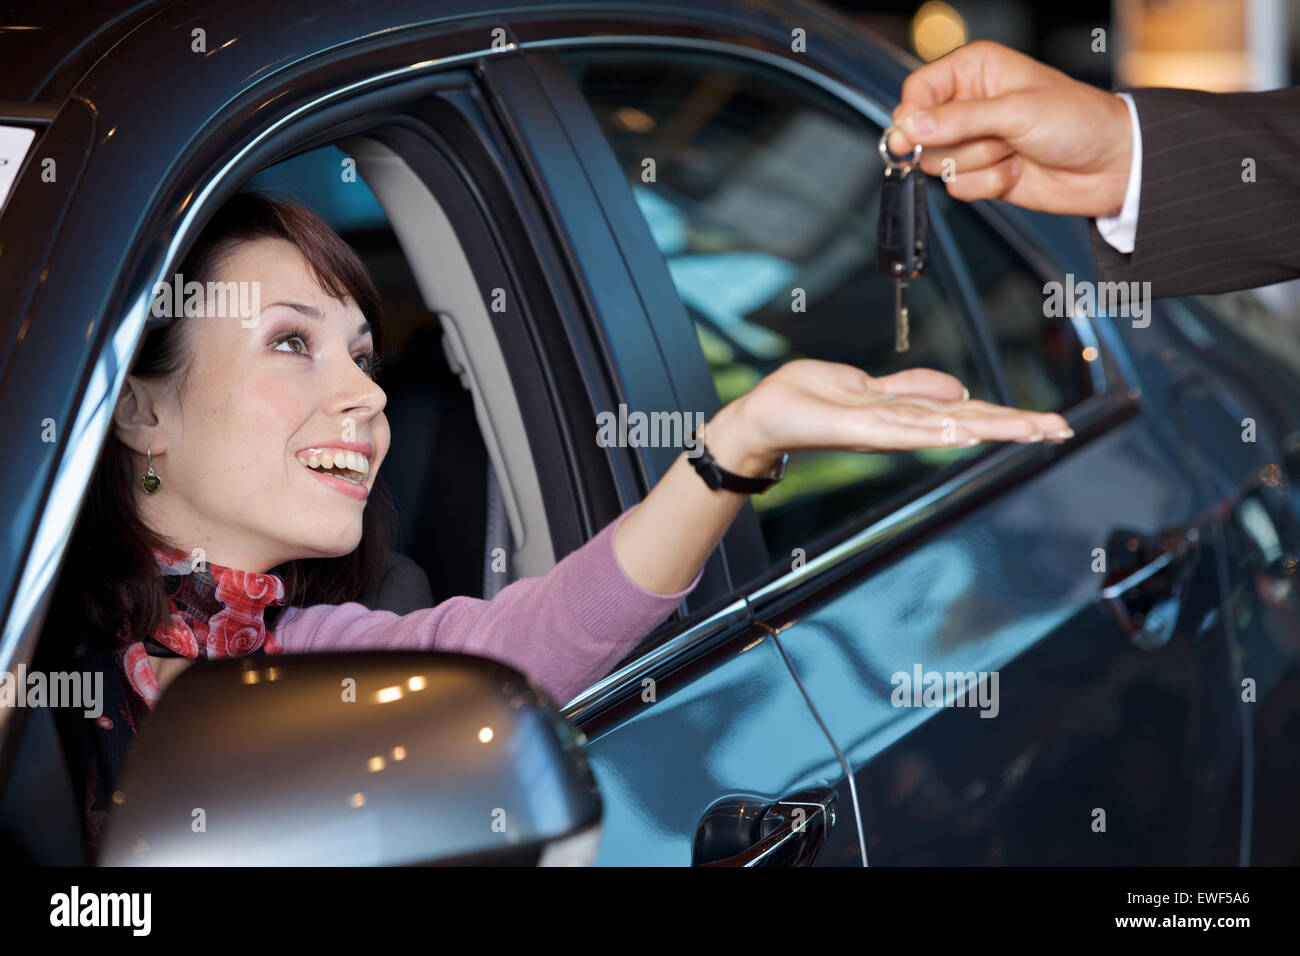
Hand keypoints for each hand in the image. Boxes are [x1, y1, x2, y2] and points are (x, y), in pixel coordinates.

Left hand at [703, 359, 1071, 473]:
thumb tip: (958, 390)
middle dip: (1011, 426)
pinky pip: (895, 426)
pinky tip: (958, 428)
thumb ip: (912, 388)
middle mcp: (896, 425)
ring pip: (938, 425)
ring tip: (1025, 430)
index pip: (965, 412)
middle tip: (1057, 431)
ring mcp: (876, 428)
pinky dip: (926, 428)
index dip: (1008, 417)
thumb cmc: (807, 402)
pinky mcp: (850, 427)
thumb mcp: (868, 386)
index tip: (1050, 423)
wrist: (760, 417)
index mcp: (903, 413)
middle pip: (963, 422)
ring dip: (983, 427)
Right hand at [886, 40, 1132, 217]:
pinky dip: (989, 184)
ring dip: (979, 163)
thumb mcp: (1016, 111)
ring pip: (939, 163)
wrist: (1110, 165)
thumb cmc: (1078, 121)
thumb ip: (958, 119)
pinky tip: (1017, 169)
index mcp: (975, 70)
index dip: (912, 114)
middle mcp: (969, 104)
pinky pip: (958, 188)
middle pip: (922, 132)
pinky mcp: (980, 173)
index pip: (918, 89)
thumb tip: (910, 125)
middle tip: (994, 136)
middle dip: (959, 141)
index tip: (911, 136)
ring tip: (1014, 150)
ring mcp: (974, 141)